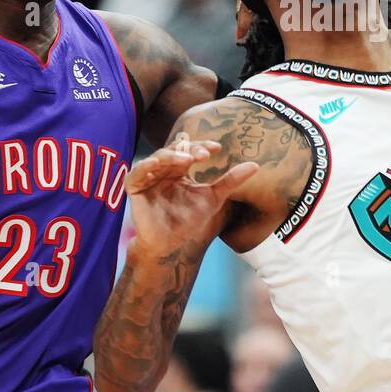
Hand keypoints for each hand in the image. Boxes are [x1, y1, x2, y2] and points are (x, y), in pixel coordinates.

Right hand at [126, 136, 258, 258]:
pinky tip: (156, 164)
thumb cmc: (189, 220)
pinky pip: (136, 173)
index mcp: (179, 170)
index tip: (216, 148)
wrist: (171, 244)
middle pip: (174, 151)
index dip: (201, 147)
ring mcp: (148, 178)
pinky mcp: (135, 188)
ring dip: (170, 156)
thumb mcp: (214, 197)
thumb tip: (255, 165)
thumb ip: (230, 180)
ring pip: (157, 158)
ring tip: (184, 158)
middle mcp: (163, 170)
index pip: (190, 151)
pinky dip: (145, 166)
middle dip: (188, 150)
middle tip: (203, 154)